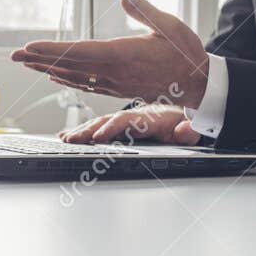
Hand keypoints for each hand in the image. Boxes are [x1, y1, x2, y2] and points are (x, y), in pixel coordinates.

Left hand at [10, 0, 209, 106]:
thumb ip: (144, 9)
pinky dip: (66, 79)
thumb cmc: (185, 53)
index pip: (79, 52)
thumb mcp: (169, 25)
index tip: (28, 48)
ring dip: (47, 69)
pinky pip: (86, 85)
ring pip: (74, 77)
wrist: (197, 84)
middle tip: (13, 56)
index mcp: (124, 55)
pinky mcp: (119, 88)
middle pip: (69, 66)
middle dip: (38, 60)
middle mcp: (114, 72)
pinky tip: (56, 76)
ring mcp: (115, 83)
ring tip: (27, 63)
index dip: (51, 50)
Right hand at [59, 104, 199, 145]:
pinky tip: (66, 137)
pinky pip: (98, 127)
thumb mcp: (192, 130)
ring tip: (64, 139)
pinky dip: (82, 131)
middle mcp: (133, 116)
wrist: (184, 114)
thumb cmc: (184, 125)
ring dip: (81, 131)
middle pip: (107, 122)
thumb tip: (184, 130)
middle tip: (70, 141)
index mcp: (149, 117)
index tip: (98, 138)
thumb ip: (189, 132)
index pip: (127, 121)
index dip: (112, 128)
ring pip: (99, 124)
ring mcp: (125, 121)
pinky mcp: (119, 126)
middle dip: (88, 131)